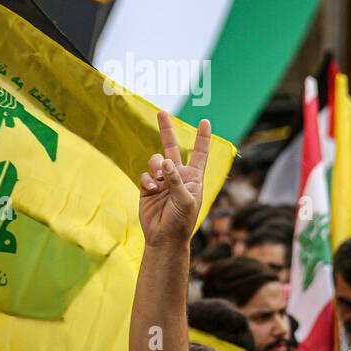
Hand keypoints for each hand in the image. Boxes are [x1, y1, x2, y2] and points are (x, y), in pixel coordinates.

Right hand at [138, 113, 211, 246]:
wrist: (164, 238)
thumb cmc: (182, 221)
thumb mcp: (185, 200)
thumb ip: (176, 180)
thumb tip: (166, 161)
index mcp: (193, 177)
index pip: (199, 153)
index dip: (202, 137)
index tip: (205, 121)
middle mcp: (177, 175)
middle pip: (171, 147)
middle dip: (166, 130)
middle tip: (161, 112)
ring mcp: (162, 180)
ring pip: (156, 160)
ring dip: (156, 165)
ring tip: (159, 178)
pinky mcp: (148, 187)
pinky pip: (145, 174)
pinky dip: (148, 179)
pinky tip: (151, 188)